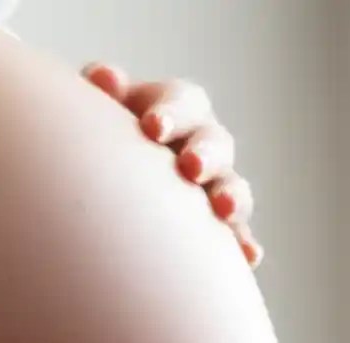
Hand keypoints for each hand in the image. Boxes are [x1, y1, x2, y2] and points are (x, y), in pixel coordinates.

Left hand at [82, 62, 263, 268]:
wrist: (111, 183)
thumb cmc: (105, 136)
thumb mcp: (100, 109)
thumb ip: (103, 91)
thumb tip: (104, 78)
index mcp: (179, 109)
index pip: (184, 102)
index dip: (172, 113)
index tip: (152, 127)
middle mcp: (205, 144)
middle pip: (216, 143)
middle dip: (206, 154)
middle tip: (191, 168)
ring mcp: (216, 185)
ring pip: (234, 187)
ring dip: (233, 196)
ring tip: (223, 209)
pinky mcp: (220, 226)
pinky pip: (237, 234)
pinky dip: (244, 242)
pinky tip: (249, 255)